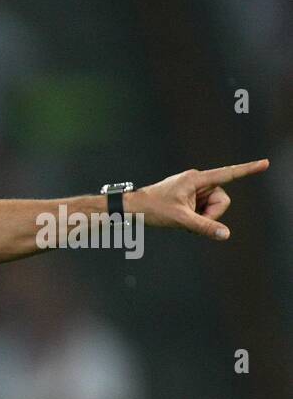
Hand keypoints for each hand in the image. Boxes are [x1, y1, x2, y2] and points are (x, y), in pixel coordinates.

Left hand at [130, 158, 268, 240]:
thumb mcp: (180, 220)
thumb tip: (225, 234)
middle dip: (211, 214)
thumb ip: (204, 227)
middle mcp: (198, 180)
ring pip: (213, 206)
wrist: (133, 208)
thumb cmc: (153, 209)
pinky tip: (183, 218)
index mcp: (197, 179)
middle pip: (221, 200)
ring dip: (202, 217)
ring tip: (183, 219)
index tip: (265, 164)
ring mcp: (194, 188)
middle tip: (190, 221)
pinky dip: (197, 217)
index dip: (248, 170)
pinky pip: (204, 208)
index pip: (228, 174)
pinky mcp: (190, 196)